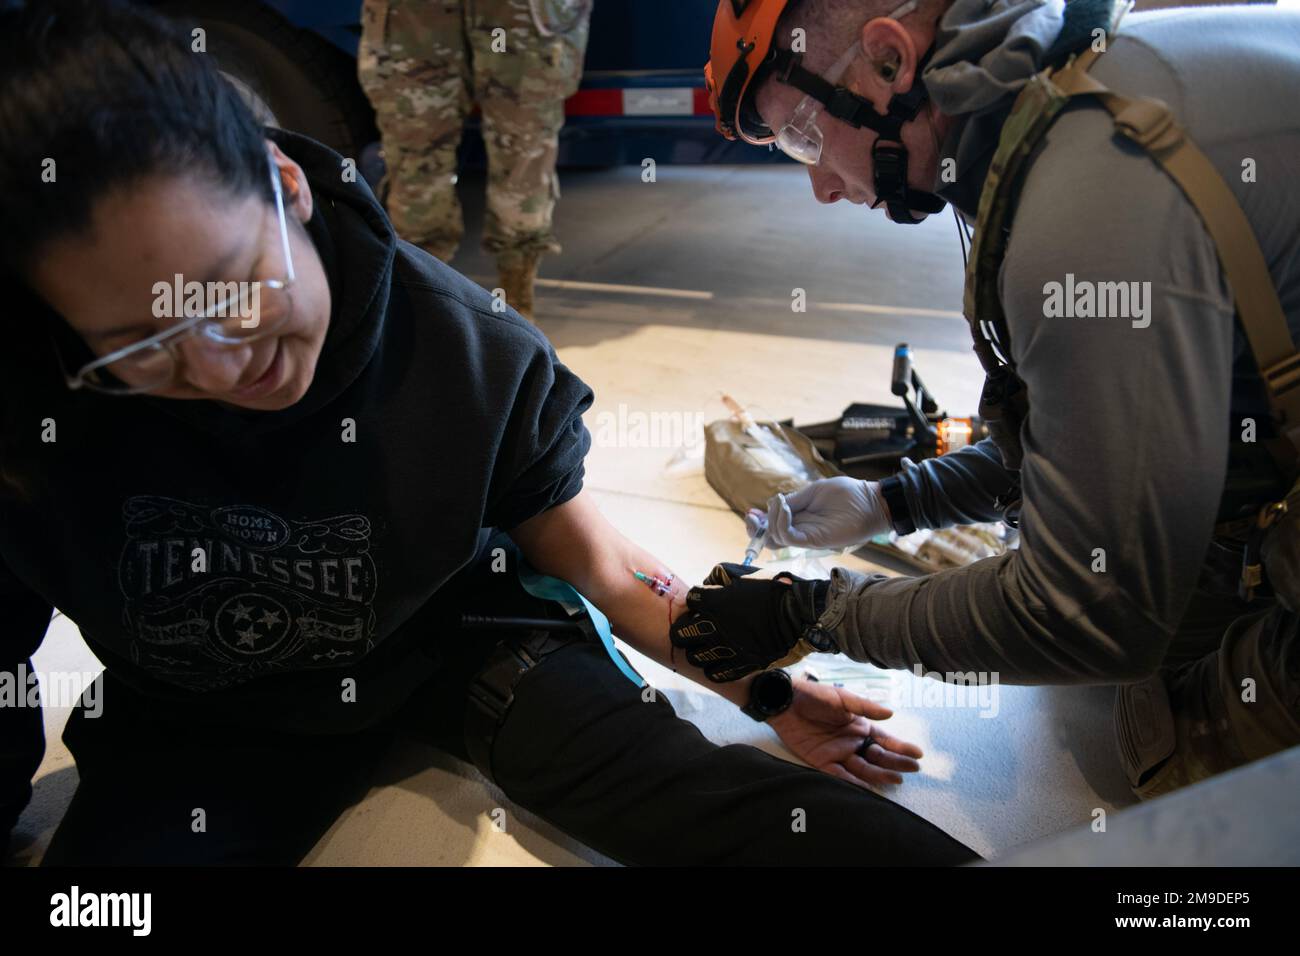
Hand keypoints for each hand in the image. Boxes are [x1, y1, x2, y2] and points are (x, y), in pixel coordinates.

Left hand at [670, 563, 833, 681]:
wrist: (800, 614)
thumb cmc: (774, 590)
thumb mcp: (744, 573)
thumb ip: (720, 575)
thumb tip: (709, 583)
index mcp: (714, 601)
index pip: (690, 601)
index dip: (696, 600)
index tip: (704, 601)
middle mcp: (715, 627)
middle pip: (680, 634)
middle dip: (684, 629)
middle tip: (693, 628)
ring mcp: (727, 648)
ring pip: (694, 657)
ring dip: (696, 650)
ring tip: (704, 647)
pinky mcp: (741, 664)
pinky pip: (716, 673)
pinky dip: (714, 668)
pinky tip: (718, 661)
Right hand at [765, 477, 891, 549]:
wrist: (870, 502)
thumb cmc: (847, 494)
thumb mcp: (814, 491)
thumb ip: (794, 500)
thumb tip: (773, 503)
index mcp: (798, 518)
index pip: (772, 526)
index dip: (758, 523)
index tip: (752, 514)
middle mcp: (799, 529)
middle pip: (769, 537)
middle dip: (755, 528)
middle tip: (753, 517)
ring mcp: (806, 536)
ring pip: (776, 538)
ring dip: (770, 521)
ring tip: (781, 504)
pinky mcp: (814, 540)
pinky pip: (789, 537)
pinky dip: (781, 524)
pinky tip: (786, 509)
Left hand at [769, 676, 921, 787]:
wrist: (784, 701)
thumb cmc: (815, 696)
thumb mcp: (842, 698)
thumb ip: (865, 707)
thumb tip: (890, 714)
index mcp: (859, 726)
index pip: (885, 740)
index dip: (901, 748)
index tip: (918, 755)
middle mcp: (852, 742)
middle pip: (878, 757)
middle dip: (896, 763)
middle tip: (912, 769)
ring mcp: (838, 753)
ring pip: (863, 769)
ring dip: (879, 775)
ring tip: (896, 779)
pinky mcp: (821, 762)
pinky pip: (839, 776)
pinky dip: (853, 783)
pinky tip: (868, 788)